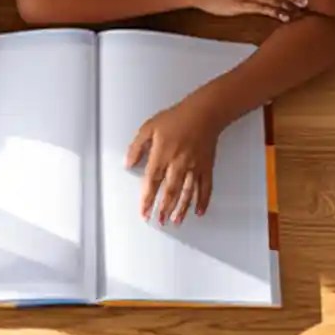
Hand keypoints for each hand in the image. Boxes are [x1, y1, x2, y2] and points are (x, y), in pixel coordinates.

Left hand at [126, 98, 223, 225]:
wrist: (204, 113)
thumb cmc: (176, 118)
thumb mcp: (149, 127)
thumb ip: (137, 147)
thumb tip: (128, 163)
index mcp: (162, 154)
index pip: (152, 181)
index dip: (147, 198)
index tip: (144, 211)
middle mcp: (179, 162)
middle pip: (171, 190)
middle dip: (164, 208)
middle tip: (159, 220)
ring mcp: (194, 166)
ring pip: (188, 192)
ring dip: (181, 209)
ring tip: (175, 221)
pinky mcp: (206, 166)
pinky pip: (206, 187)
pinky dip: (203, 201)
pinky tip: (199, 211)